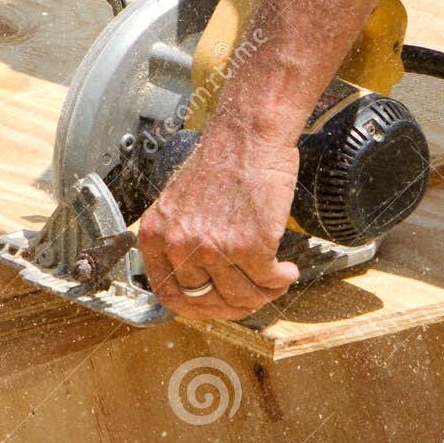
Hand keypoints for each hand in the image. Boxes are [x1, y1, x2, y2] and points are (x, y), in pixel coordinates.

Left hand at [138, 127, 301, 319]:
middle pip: (207, 302)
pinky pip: (267, 281)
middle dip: (234, 306)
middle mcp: (180, 244)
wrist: (249, 135)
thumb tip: (197, 278)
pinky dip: (281, 280)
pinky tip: (286, 270)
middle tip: (252, 297)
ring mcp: (214, 248)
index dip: (194, 307)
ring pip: (241, 296)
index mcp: (157, 234)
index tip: (214, 306)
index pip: (167, 293)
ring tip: (276, 279)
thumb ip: (181, 239)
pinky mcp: (249, 246)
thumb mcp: (180, 202)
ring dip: (264, 294)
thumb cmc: (223, 160)